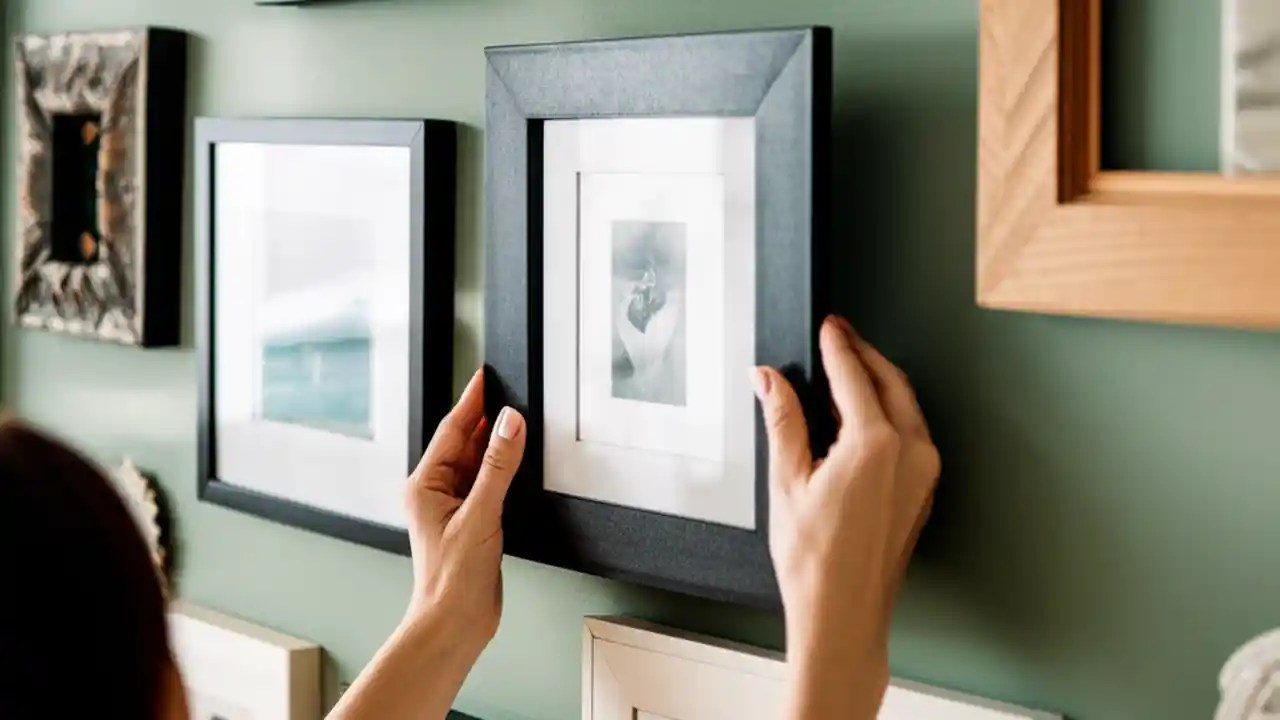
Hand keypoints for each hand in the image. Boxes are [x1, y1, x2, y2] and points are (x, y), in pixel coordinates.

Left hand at [329, 370, 526, 719]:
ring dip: (494, 444)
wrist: (455, 622)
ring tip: (514, 420)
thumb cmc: (451, 579)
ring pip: (476, 463)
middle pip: (463, 443)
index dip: (471, 401)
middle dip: (484, 418)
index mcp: (424, 485)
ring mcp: (453, 508)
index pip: (452, 430)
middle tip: (505, 390)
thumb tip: (510, 425)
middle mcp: (435, 493)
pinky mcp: (471, 522)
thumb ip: (498, 466)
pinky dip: (501, 469)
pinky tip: (514, 463)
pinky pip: (486, 483)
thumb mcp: (480, 514)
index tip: (483, 377)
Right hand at [752, 315, 938, 718]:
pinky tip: (858, 419)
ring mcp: (923, 474)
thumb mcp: (786, 481)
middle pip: (890, 382)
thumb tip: (769, 379)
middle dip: (864, 355)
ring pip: (906, 407)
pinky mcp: (923, 491)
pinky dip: (888, 414)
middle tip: (839, 336)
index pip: (854, 376)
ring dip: (877, 383)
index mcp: (875, 444)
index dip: (837, 345)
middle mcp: (911, 453)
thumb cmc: (814, 561)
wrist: (843, 615)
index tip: (827, 325)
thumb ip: (783, 420)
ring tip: (843, 373)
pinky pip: (911, 435)